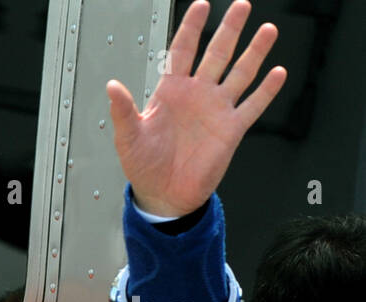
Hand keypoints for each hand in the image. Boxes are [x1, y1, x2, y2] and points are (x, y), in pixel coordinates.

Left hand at [107, 0, 285, 216]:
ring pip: (240, 73)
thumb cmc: (143, 165)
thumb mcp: (128, 137)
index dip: (191, 28)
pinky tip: (277, 72)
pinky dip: (266, 90)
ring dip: (254, 52)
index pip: (182, 51)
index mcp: (170, 91)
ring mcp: (216, 109)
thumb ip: (123, 110)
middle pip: (217, 53)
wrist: (163, 194)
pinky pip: (252, 105)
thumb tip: (112, 86)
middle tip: (241, 5)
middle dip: (229, 29)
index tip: (201, 5)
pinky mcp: (231, 129)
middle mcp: (197, 94)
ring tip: (267, 30)